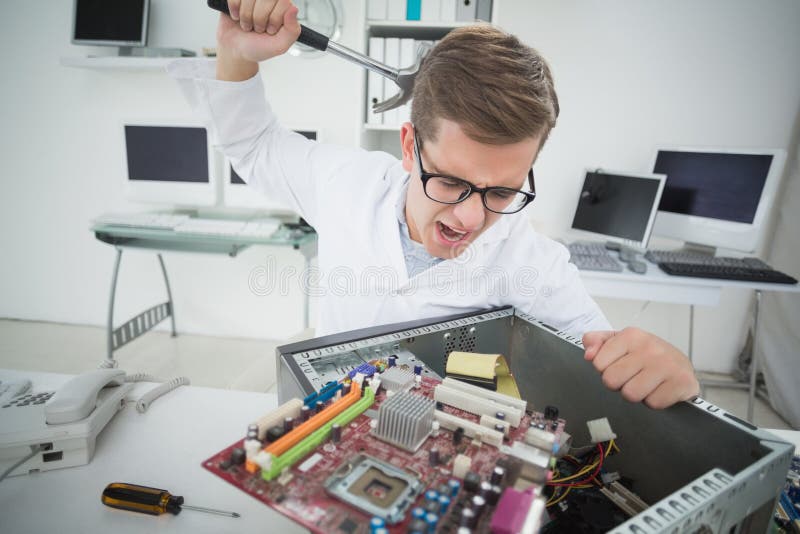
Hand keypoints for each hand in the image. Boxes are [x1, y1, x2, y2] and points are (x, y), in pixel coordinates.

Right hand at [217, 0, 300, 63]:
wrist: (236, 50)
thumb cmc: (258, 47)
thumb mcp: (280, 45)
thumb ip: (292, 30)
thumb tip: (294, 9)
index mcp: (283, 8)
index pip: (284, 2)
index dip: (275, 18)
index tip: (270, 30)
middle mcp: (270, 0)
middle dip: (259, 19)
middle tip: (258, 29)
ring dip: (246, 16)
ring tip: (247, 25)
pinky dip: (235, 9)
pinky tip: (237, 17)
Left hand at [583, 327, 699, 408]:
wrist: (681, 365)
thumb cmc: (646, 355)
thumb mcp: (619, 342)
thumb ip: (596, 342)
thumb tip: (588, 354)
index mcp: (631, 335)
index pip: (598, 363)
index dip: (606, 370)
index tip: (618, 366)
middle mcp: (650, 348)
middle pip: (612, 381)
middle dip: (620, 384)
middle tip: (633, 377)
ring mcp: (667, 365)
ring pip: (631, 394)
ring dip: (637, 394)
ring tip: (646, 383)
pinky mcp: (681, 382)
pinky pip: (653, 403)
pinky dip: (655, 401)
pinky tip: (660, 389)